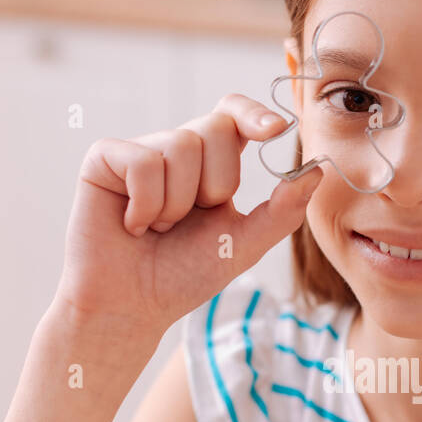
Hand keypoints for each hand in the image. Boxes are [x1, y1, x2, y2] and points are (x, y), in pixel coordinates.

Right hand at [53, 94, 321, 341]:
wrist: (131, 308)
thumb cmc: (182, 277)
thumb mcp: (243, 246)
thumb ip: (281, 211)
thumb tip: (317, 171)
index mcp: (210, 164)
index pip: (234, 116)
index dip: (254, 113)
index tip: (276, 130)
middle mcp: (175, 150)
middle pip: (216, 128)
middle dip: (216, 185)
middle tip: (189, 221)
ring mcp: (139, 151)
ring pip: (181, 145)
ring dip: (177, 204)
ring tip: (158, 228)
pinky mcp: (104, 159)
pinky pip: (143, 161)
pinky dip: (146, 204)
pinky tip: (132, 226)